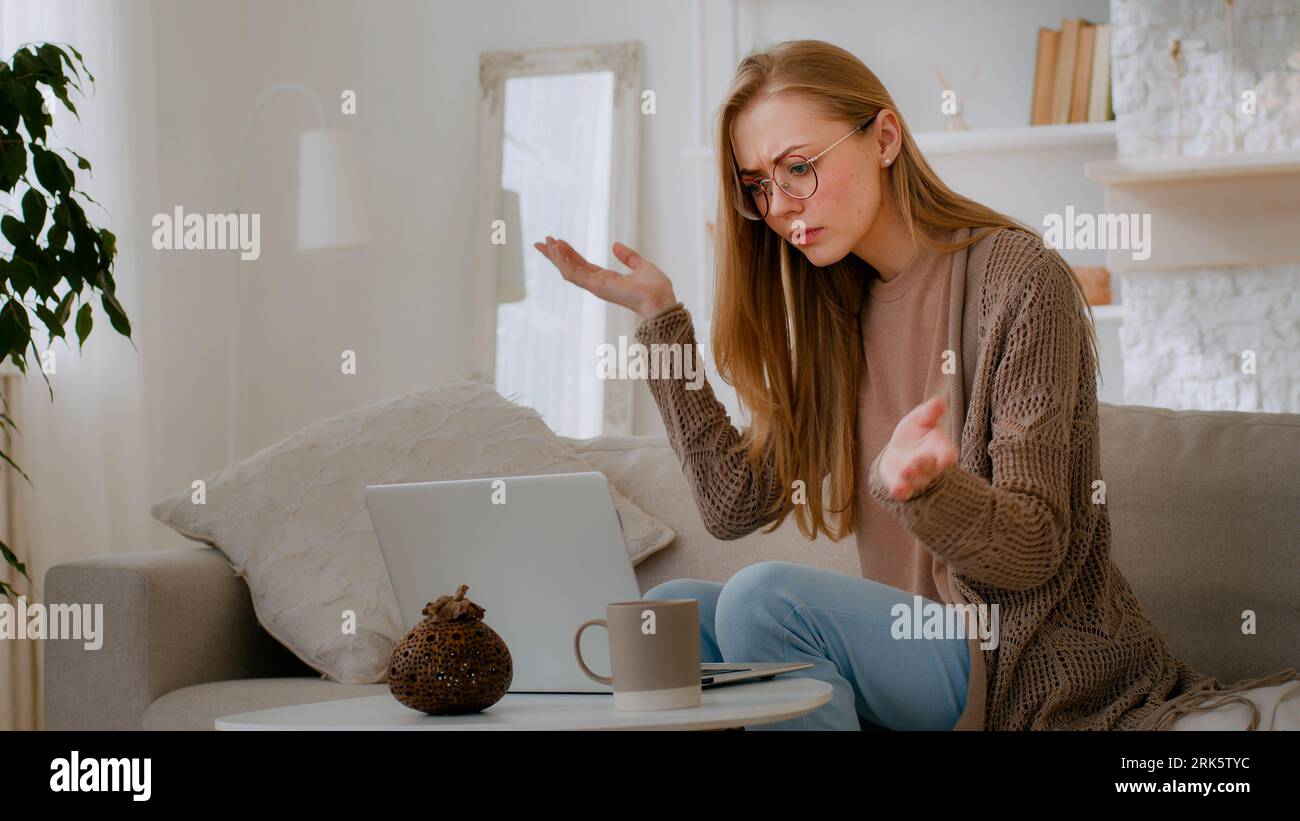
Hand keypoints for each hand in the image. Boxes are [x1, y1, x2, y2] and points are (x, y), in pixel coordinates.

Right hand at [533, 236, 677, 320]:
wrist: (661, 301)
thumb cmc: (656, 289)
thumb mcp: (641, 266)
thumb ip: (628, 257)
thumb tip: (615, 245)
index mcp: (607, 279)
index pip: (582, 265)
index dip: (568, 253)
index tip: (557, 241)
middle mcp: (598, 284)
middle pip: (570, 267)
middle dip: (555, 255)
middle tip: (540, 242)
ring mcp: (595, 286)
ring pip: (568, 271)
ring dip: (556, 257)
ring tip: (545, 242)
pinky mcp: (596, 287)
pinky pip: (574, 274)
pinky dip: (563, 262)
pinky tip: (556, 250)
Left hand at [877, 393, 958, 500]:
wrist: (898, 450)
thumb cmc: (915, 432)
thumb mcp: (920, 418)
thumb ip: (929, 413)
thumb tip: (938, 401)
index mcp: (940, 448)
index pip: (948, 453)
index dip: (948, 455)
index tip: (948, 457)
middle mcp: (932, 466)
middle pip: (932, 468)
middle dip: (925, 464)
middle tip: (919, 459)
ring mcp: (918, 478)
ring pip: (918, 480)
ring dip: (912, 476)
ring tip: (905, 471)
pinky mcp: (904, 486)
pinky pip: (905, 492)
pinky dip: (901, 492)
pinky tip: (896, 491)